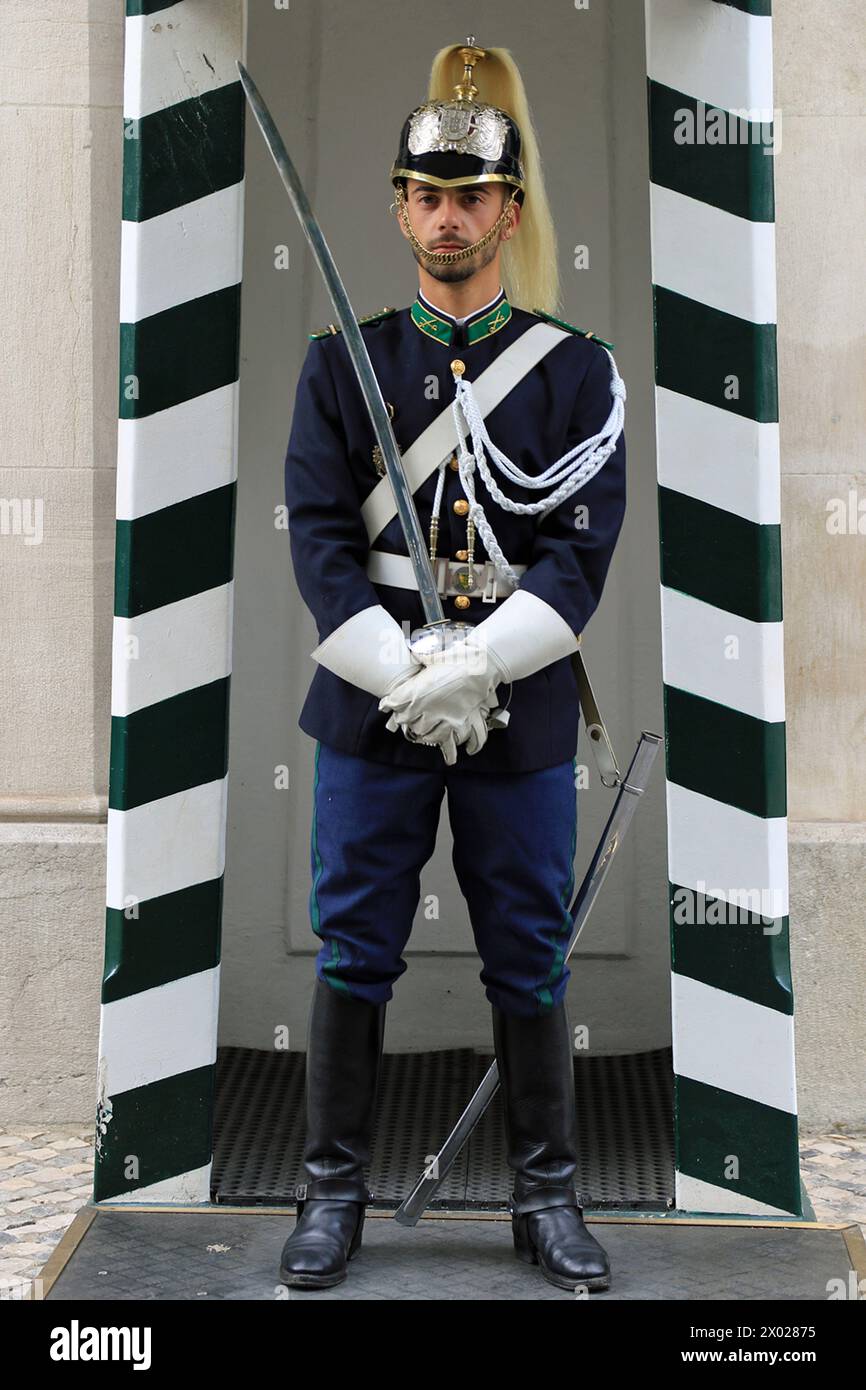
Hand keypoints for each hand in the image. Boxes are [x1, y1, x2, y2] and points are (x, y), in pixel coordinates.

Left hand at [378, 632, 507, 759]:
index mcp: (416, 689)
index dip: (389, 704)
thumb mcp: (434, 655)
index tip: (386, 705)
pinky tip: (432, 735)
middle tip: (404, 714)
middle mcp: (424, 705)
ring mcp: (439, 715)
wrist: (482, 666)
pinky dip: (433, 737)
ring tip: (417, 725)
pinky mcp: (454, 721)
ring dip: (417, 728)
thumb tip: (415, 652)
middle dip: (403, 717)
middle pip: (404, 719)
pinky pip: (439, 736)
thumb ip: (421, 656)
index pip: (393, 702)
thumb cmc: (458, 657)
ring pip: (420, 730)